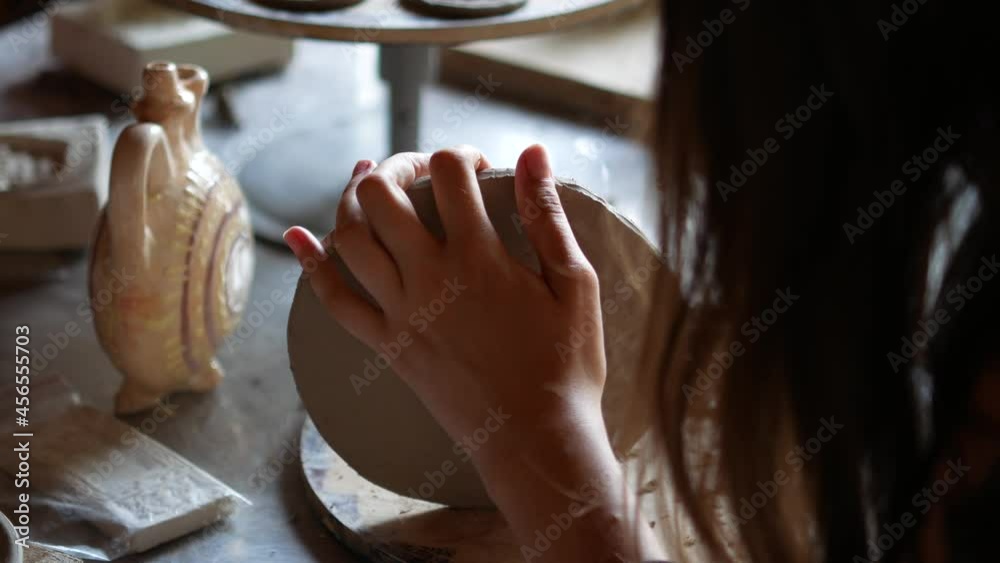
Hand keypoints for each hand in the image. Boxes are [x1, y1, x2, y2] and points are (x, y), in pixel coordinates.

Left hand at [284, 145, 606, 460]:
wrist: (535, 440)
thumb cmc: (566, 365)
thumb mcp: (575, 285)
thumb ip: (547, 215)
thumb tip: (532, 151)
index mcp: (480, 258)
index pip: (448, 173)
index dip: (461, 154)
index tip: (479, 167)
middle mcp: (430, 279)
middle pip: (382, 195)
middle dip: (398, 166)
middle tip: (421, 170)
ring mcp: (401, 313)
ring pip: (350, 237)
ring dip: (353, 199)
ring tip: (370, 183)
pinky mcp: (387, 345)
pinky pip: (335, 301)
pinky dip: (312, 265)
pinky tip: (299, 237)